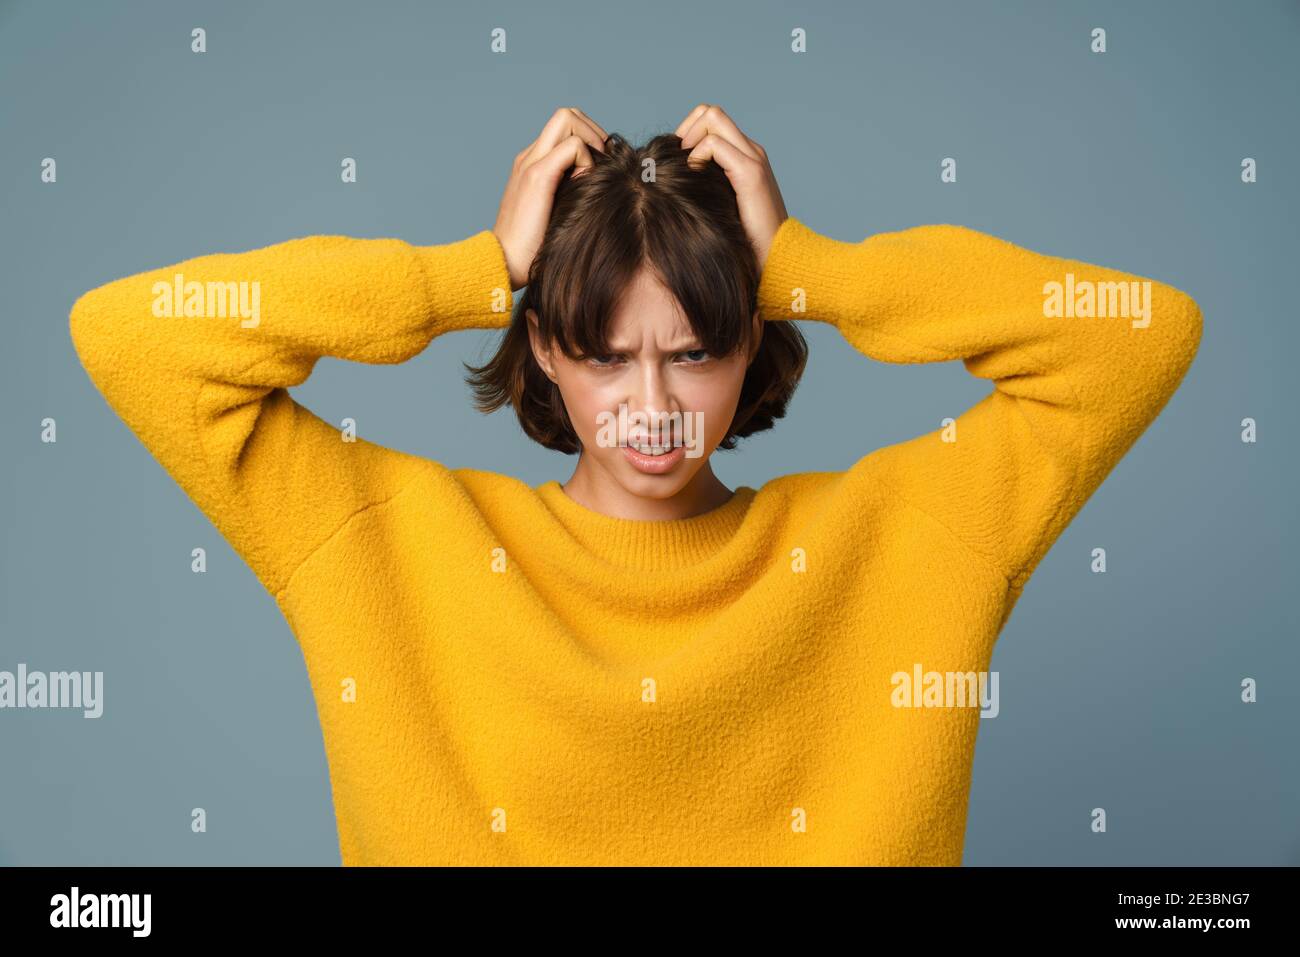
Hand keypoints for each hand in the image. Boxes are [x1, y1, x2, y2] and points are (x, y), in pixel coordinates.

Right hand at [492, 107, 607, 291]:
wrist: (504, 262)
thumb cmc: (533, 247)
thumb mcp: (557, 211)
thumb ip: (571, 191)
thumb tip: (603, 182)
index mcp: (532, 163)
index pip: (565, 127)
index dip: (588, 138)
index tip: (600, 166)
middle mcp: (529, 156)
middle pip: (567, 114)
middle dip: (593, 131)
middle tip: (604, 162)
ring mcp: (531, 162)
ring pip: (568, 118)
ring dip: (591, 139)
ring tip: (595, 172)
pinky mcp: (537, 176)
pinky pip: (572, 146)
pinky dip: (587, 160)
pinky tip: (584, 185)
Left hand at [675, 104, 787, 271]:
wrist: (778, 258)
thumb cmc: (746, 241)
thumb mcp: (721, 206)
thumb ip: (706, 185)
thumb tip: (670, 177)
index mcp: (744, 157)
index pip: (710, 121)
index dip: (688, 133)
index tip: (676, 161)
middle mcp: (750, 151)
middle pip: (709, 111)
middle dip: (685, 130)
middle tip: (676, 162)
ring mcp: (752, 159)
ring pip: (712, 117)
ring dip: (690, 138)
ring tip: (686, 170)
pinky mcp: (751, 173)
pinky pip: (715, 144)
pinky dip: (698, 155)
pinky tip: (694, 178)